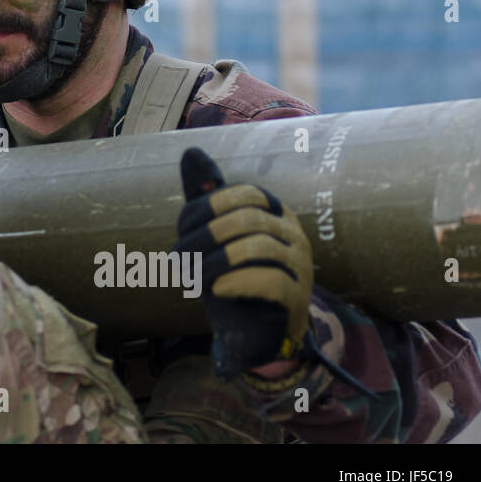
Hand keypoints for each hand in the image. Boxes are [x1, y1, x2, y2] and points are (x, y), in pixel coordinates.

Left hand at [174, 148, 313, 379]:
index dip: (205, 208)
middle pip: (247, 219)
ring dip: (215, 262)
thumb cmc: (233, 275)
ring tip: (195, 278)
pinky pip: (271, 281)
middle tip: (180, 259)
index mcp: (275, 212)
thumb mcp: (214, 235)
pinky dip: (236, 282)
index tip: (181, 232)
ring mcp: (300, 266)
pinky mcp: (296, 297)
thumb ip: (205, 196)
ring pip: (258, 248)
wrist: (253, 330)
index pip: (242, 193)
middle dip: (204, 237)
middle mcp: (293, 233)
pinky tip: (217, 289)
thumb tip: (190, 151)